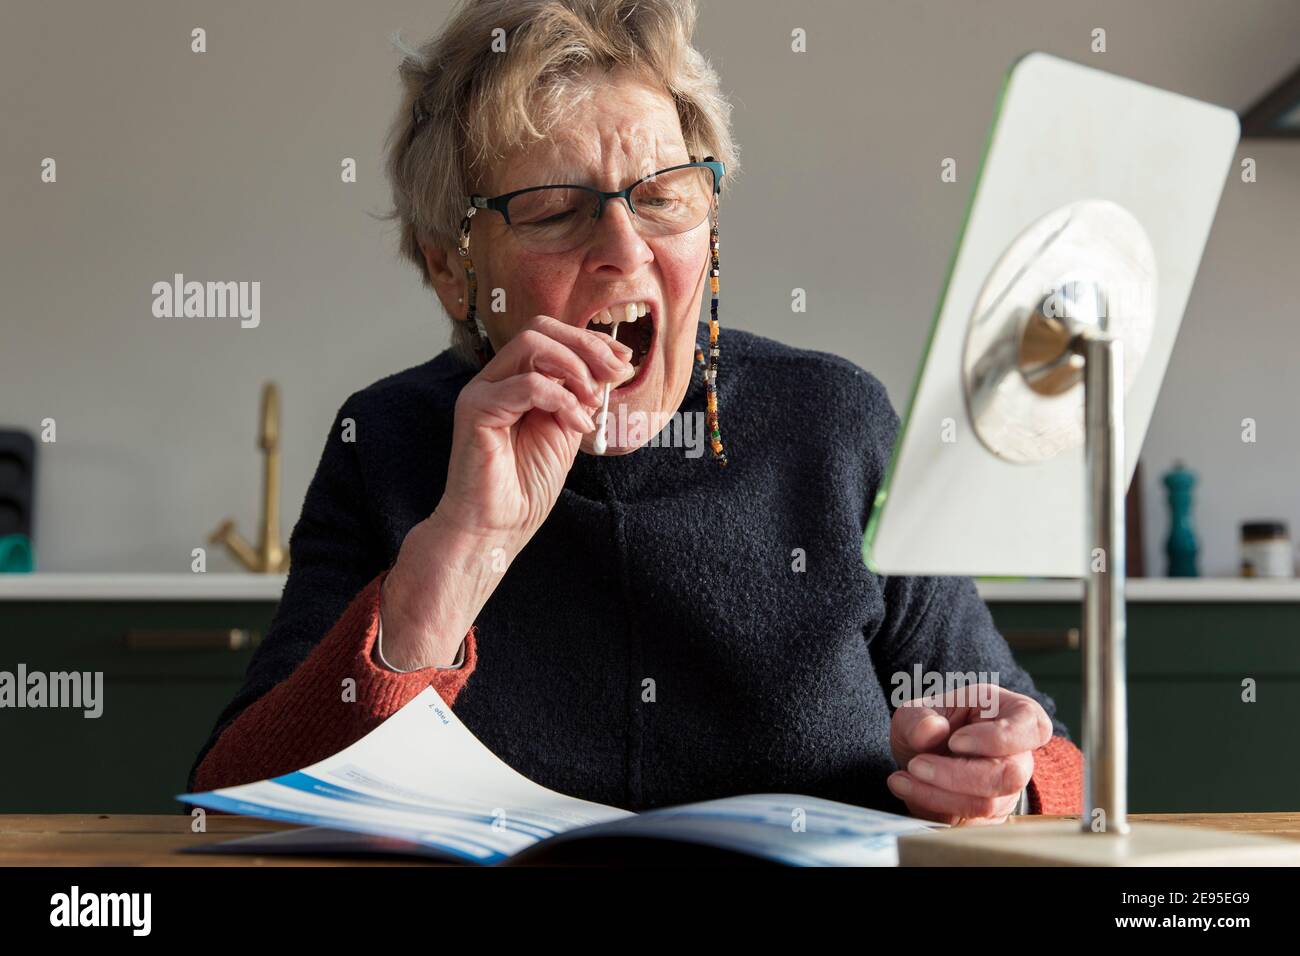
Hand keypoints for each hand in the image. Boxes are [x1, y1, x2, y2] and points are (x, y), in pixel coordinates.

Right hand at [437, 313, 633, 542]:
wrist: (499, 525)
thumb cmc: (527, 484)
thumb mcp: (567, 430)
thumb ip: (581, 396)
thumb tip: (612, 365)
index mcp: (516, 379)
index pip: (551, 336)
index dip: (590, 341)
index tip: (623, 359)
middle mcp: (496, 378)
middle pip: (540, 329)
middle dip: (586, 345)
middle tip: (615, 372)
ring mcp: (482, 390)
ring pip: (531, 344)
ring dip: (574, 368)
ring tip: (591, 401)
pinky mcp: (475, 408)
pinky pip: (526, 384)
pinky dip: (561, 398)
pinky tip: (576, 423)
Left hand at [886, 685, 1052, 824]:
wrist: (922, 756)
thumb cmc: (931, 725)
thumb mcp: (917, 711)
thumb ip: (919, 717)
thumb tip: (931, 729)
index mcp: (1014, 713)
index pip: (1033, 726)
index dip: (998, 738)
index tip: (956, 741)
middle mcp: (1019, 755)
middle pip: (1009, 774)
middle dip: (957, 774)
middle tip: (916, 764)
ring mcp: (1009, 790)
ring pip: (987, 803)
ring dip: (939, 794)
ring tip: (902, 778)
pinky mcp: (992, 817)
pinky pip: (970, 823)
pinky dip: (933, 808)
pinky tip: (909, 790)